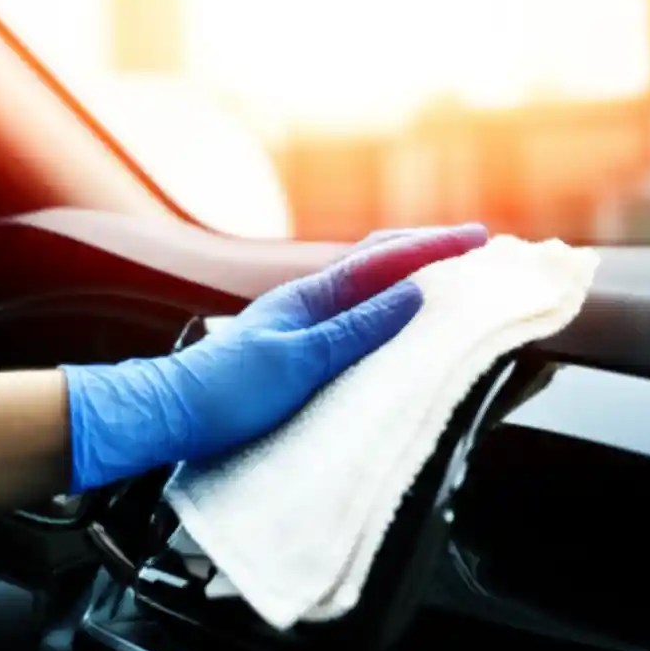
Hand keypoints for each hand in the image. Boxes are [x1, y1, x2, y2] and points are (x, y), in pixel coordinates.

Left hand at [60, 223, 487, 491]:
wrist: (171, 411)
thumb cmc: (229, 391)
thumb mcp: (300, 361)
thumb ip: (357, 328)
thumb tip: (412, 295)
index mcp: (311, 296)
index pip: (384, 262)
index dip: (433, 249)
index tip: (478, 239)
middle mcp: (306, 300)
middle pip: (377, 261)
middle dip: (426, 250)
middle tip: (472, 246)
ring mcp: (299, 319)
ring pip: (365, 283)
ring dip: (406, 271)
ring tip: (442, 269)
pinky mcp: (294, 343)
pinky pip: (352, 310)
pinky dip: (383, 300)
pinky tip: (388, 311)